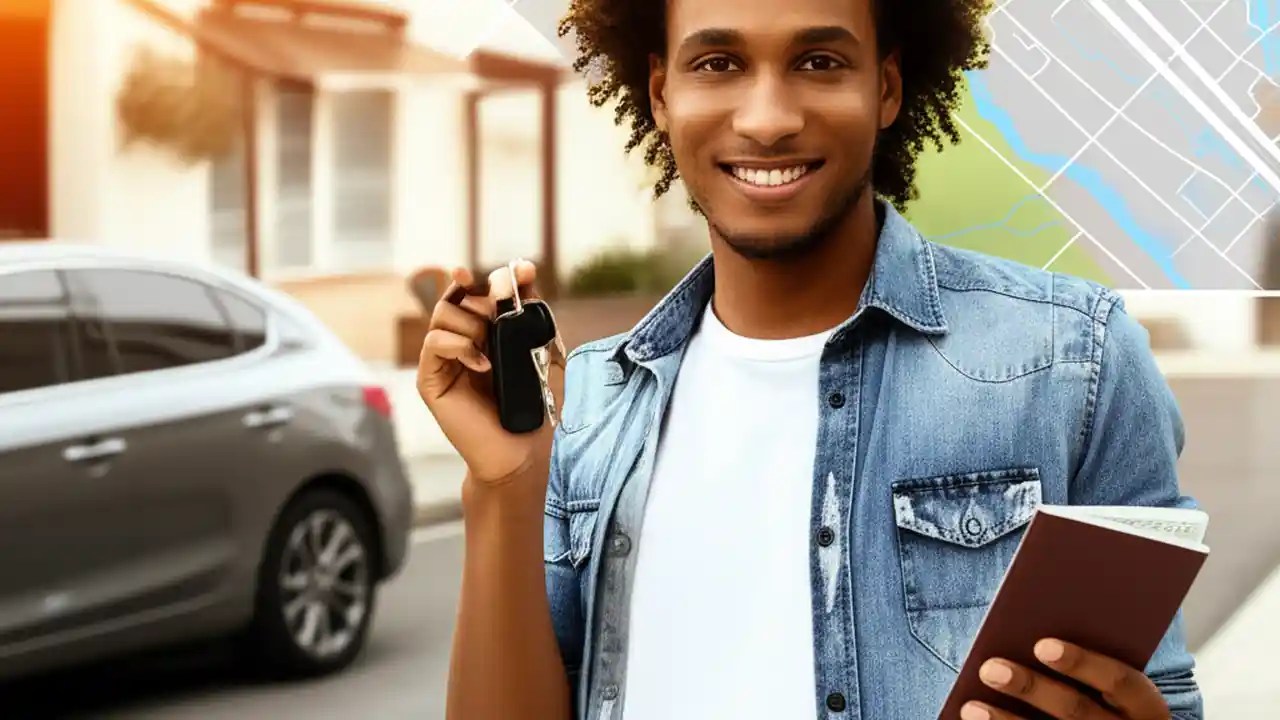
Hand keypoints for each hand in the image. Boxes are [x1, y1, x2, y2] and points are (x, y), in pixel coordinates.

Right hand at [416, 260, 565, 484]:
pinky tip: (484, 366)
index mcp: (484, 332)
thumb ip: (535, 311)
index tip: (517, 269)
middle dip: (484, 298)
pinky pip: (435, 342)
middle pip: (457, 295)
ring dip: (472, 323)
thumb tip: (524, 269)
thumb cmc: (535, 404)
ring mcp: (444, 360)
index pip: (476, 291)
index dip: (488, 275)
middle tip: (500, 317)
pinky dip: (460, 346)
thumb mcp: (544, 349)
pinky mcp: (431, 380)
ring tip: (492, 350)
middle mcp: (460, 341)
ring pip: (444, 313)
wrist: (522, 451)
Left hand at [962, 639, 1170, 718]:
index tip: (1042, 645)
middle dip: (1031, 688)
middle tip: (991, 668)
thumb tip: (1034, 630)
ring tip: (972, 707)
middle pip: (1077, 711)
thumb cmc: (1109, 700)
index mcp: (1145, 707)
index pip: (1120, 680)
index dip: (1083, 662)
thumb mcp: (1111, 684)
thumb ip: (1089, 659)